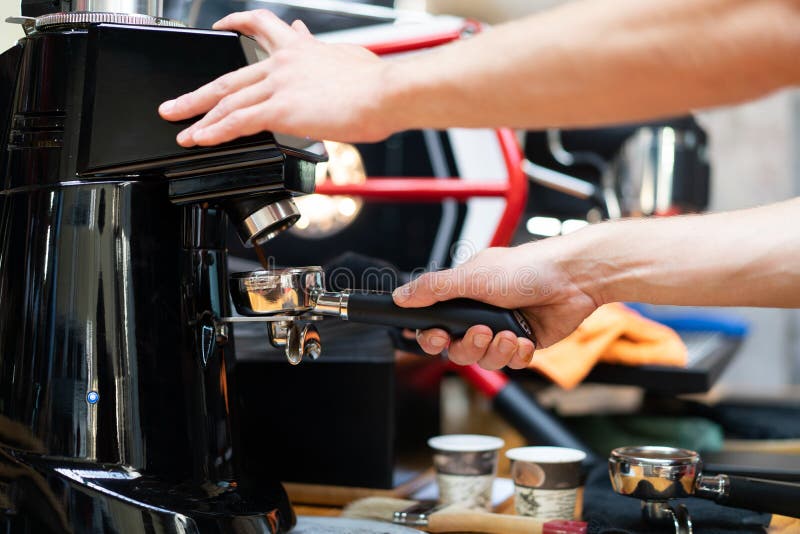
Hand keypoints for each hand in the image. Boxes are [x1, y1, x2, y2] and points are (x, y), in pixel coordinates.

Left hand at [158, 10, 392, 144]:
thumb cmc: (377, 82)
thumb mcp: (346, 56)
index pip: (261, 27)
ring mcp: (279, 85)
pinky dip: (216, 130)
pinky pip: (238, 121)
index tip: (222, 25)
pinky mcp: (282, 109)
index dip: (236, 24)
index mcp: (300, 49)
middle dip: (199, 92)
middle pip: (230, 76)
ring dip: (199, 115)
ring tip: (180, 128)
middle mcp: (283, 63)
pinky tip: (200, 138)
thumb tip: (314, 43)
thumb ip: (323, 52)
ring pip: (227, 100)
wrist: (387, 92)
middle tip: (175, 102)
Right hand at [392, 241, 599, 369]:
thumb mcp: (472, 277)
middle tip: (482, 331)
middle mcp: (481, 314)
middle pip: (457, 349)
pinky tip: (526, 338)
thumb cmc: (527, 269)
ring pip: (484, 359)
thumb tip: (400, 296)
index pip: (434, 324)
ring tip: (511, 333)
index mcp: (463, 295)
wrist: (573, 279)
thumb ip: (433, 289)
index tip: (436, 335)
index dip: (431, 337)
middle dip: (469, 345)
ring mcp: (503, 330)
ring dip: (496, 350)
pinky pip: (511, 363)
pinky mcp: (524, 342)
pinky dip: (518, 354)